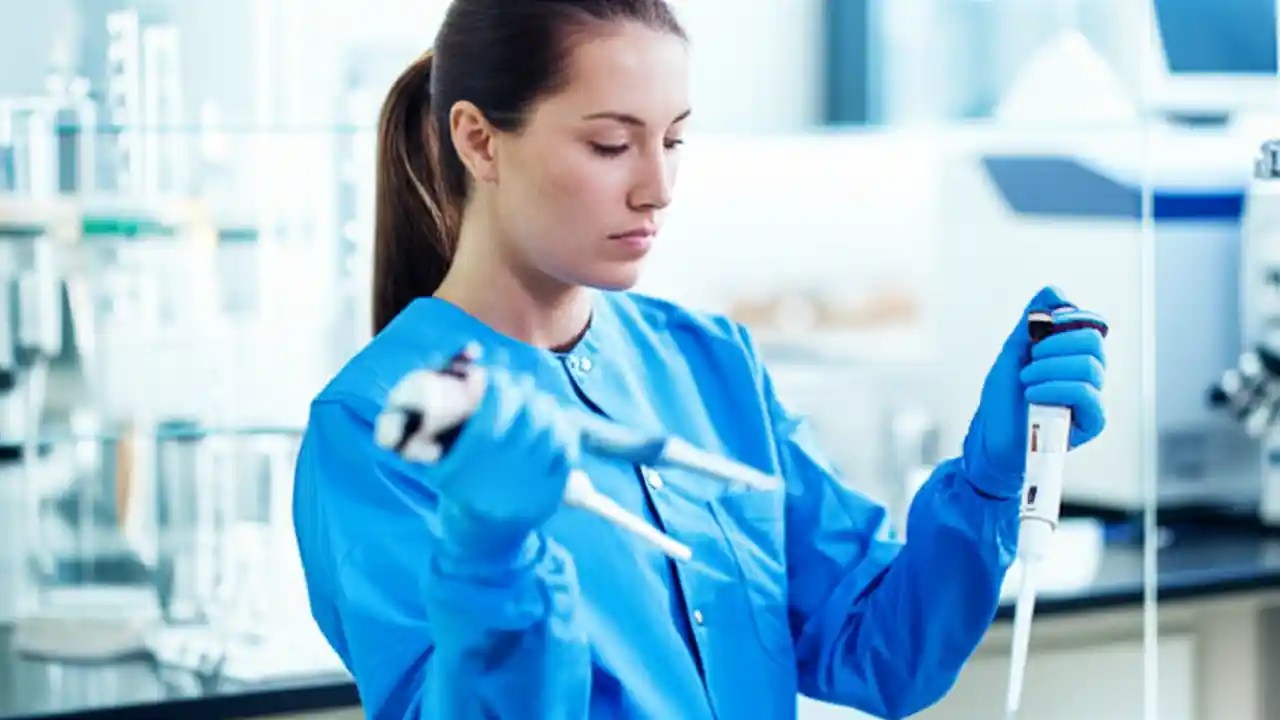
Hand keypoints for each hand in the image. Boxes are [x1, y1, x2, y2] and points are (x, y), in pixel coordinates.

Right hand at [384, 361, 579, 564]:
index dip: (500, 385)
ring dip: (544, 406)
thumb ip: (441, 420)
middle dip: (524, 392)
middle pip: (528, 414)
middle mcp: (505, 470)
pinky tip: (553, 420)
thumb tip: (466, 371)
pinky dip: (563, 428)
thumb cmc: (460, 487)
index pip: (497, 408)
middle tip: (518, 385)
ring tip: (535, 400)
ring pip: (551, 428)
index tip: (497, 376)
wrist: (484, 533)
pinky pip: (567, 449)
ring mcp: (533, 480)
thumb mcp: (438, 460)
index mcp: (474, 462)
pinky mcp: (553, 489)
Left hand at [961, 287, 1107, 496]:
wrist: (992, 440)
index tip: (1040, 328)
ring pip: (1090, 366)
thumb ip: (1032, 323)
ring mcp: (1091, 397)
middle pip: (1094, 341)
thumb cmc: (1002, 400)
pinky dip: (1056, 388)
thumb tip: (1054, 291)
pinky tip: (1032, 393)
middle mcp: (1088, 373)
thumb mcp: (1012, 354)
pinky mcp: (1090, 422)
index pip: (1090, 323)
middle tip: (1029, 358)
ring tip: (1025, 381)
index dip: (1069, 318)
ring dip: (1050, 368)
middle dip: (1056, 343)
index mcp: (1073, 354)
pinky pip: (1088, 395)